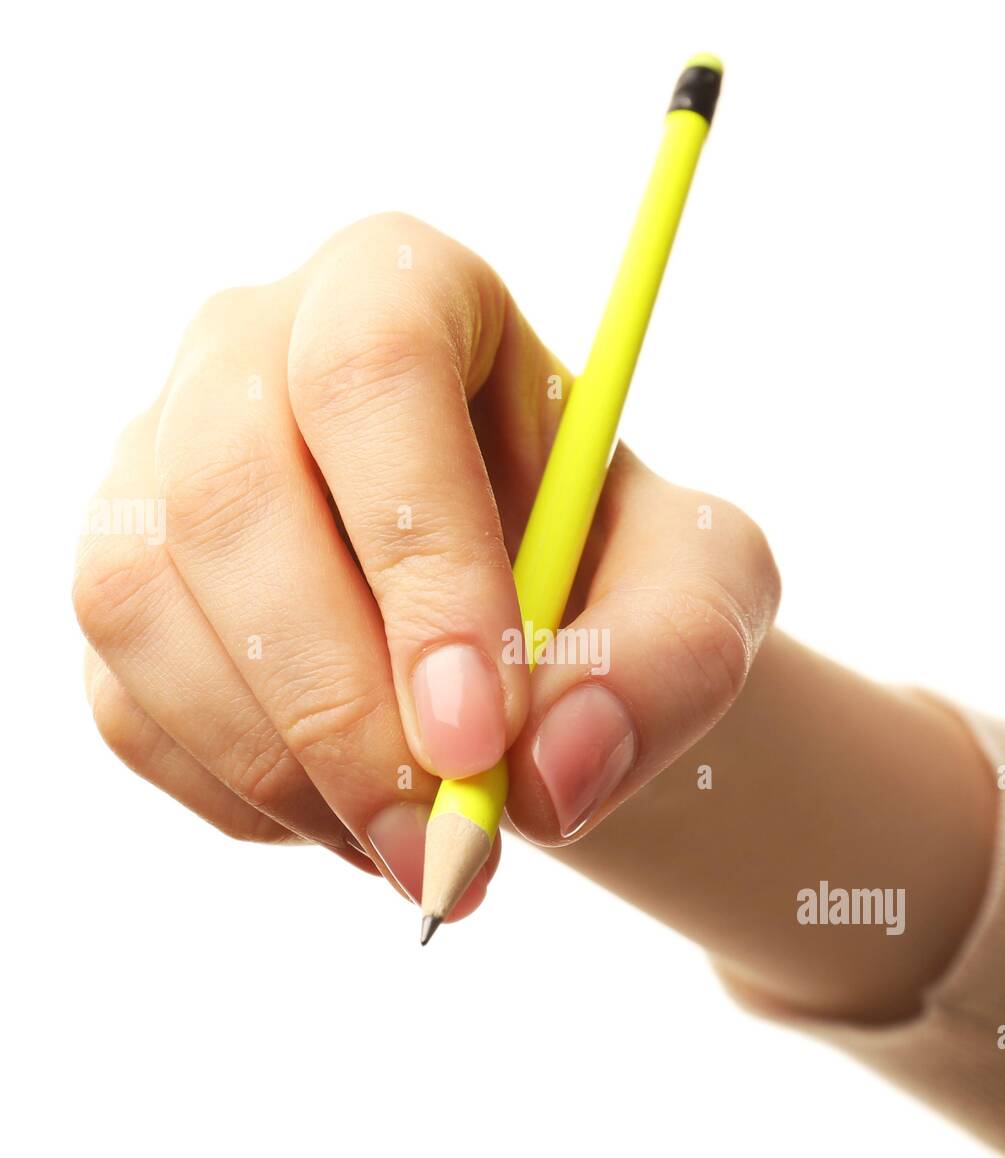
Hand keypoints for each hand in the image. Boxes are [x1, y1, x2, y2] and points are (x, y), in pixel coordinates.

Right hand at [74, 214, 779, 913]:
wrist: (527, 629)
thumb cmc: (615, 572)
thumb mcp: (704, 594)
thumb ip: (667, 662)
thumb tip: (549, 774)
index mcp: (401, 289)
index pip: (373, 371)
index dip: (418, 551)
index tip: (480, 729)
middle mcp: (251, 350)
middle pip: (229, 487)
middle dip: (336, 698)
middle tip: (441, 840)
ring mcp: (158, 465)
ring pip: (143, 600)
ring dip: (282, 764)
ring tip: (413, 847)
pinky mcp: (127, 589)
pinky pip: (127, 701)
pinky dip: (240, 796)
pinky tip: (349, 819)